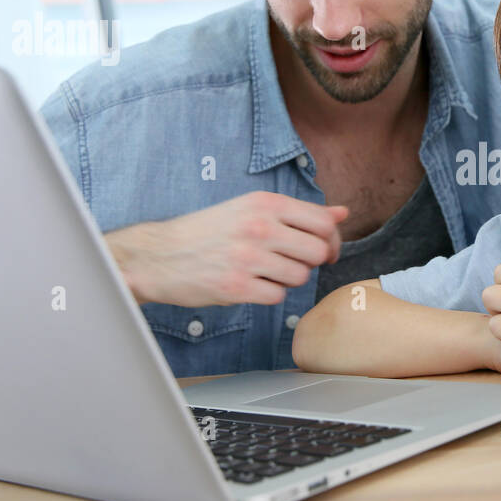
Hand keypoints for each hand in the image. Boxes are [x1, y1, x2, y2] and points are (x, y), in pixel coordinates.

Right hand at [109, 191, 348, 306]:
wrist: (158, 255)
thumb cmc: (208, 231)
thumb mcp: (252, 209)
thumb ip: (299, 213)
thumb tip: (342, 212)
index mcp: (265, 203)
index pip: (324, 223)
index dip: (331, 240)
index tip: (323, 250)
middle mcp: (259, 227)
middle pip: (317, 252)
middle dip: (309, 262)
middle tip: (290, 262)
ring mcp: (247, 258)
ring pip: (300, 276)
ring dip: (287, 279)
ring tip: (264, 272)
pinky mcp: (236, 287)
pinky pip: (277, 297)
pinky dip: (268, 295)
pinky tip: (250, 284)